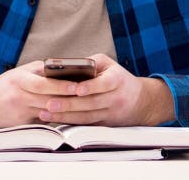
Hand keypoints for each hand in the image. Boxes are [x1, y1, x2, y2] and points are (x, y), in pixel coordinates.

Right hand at [0, 61, 81, 127]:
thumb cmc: (6, 85)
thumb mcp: (20, 72)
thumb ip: (39, 71)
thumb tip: (64, 70)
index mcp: (20, 79)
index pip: (44, 83)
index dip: (61, 86)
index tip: (78, 86)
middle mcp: (20, 95)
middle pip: (48, 99)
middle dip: (67, 99)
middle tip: (86, 98)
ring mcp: (21, 111)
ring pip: (47, 111)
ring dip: (65, 110)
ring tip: (83, 108)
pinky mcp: (21, 124)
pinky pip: (42, 121)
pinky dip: (55, 119)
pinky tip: (69, 118)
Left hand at [37, 54, 175, 125]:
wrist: (142, 101)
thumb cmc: (118, 78)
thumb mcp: (109, 64)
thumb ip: (90, 63)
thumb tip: (67, 65)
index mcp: (117, 80)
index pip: (105, 83)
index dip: (91, 86)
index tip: (76, 89)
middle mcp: (116, 98)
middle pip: (91, 103)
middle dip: (69, 104)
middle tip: (49, 103)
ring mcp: (111, 114)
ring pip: (87, 116)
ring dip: (65, 116)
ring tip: (46, 113)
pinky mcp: (106, 125)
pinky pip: (86, 125)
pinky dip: (70, 123)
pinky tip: (55, 120)